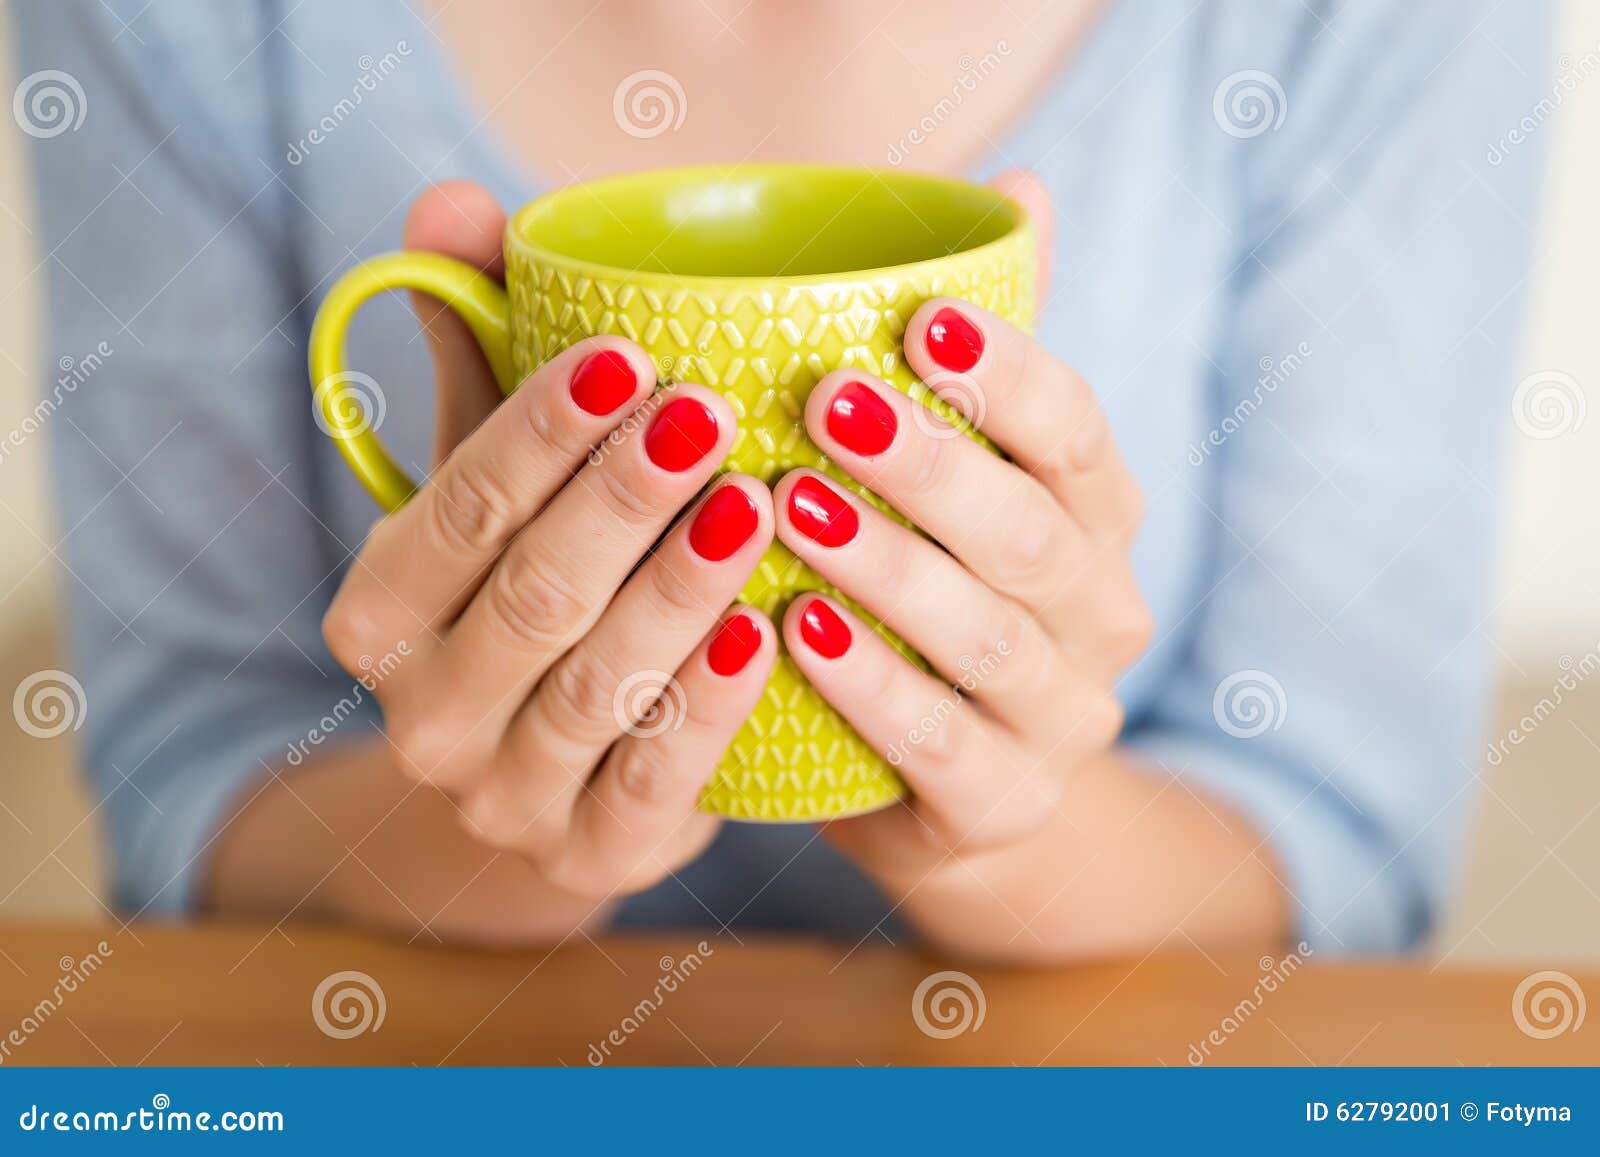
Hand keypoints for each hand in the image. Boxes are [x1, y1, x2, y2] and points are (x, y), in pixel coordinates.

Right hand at [320, 184, 777, 903]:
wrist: (555, 773)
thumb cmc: (531, 586)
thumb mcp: (492, 479)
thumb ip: (473, 349)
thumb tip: (451, 201)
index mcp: (377, 612)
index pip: (456, 507)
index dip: (538, 430)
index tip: (630, 353)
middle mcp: (421, 715)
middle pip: (529, 596)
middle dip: (620, 501)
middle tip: (710, 414)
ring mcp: (503, 799)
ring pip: (594, 688)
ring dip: (675, 593)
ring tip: (754, 505)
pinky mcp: (594, 856)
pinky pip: (656, 782)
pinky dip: (710, 706)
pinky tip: (769, 632)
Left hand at [771, 291, 1150, 889]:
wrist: (962, 792)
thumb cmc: (942, 597)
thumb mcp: (973, 482)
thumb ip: (987, 357)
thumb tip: (1016, 187)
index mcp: (1097, 515)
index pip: (1077, 432)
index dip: (1010, 376)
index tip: (922, 321)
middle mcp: (1101, 610)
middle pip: (1029, 530)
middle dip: (929, 465)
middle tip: (824, 402)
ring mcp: (1065, 716)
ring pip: (983, 636)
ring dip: (888, 569)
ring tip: (792, 509)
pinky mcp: (1008, 805)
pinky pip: (940, 746)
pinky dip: (871, 690)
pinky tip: (795, 637)